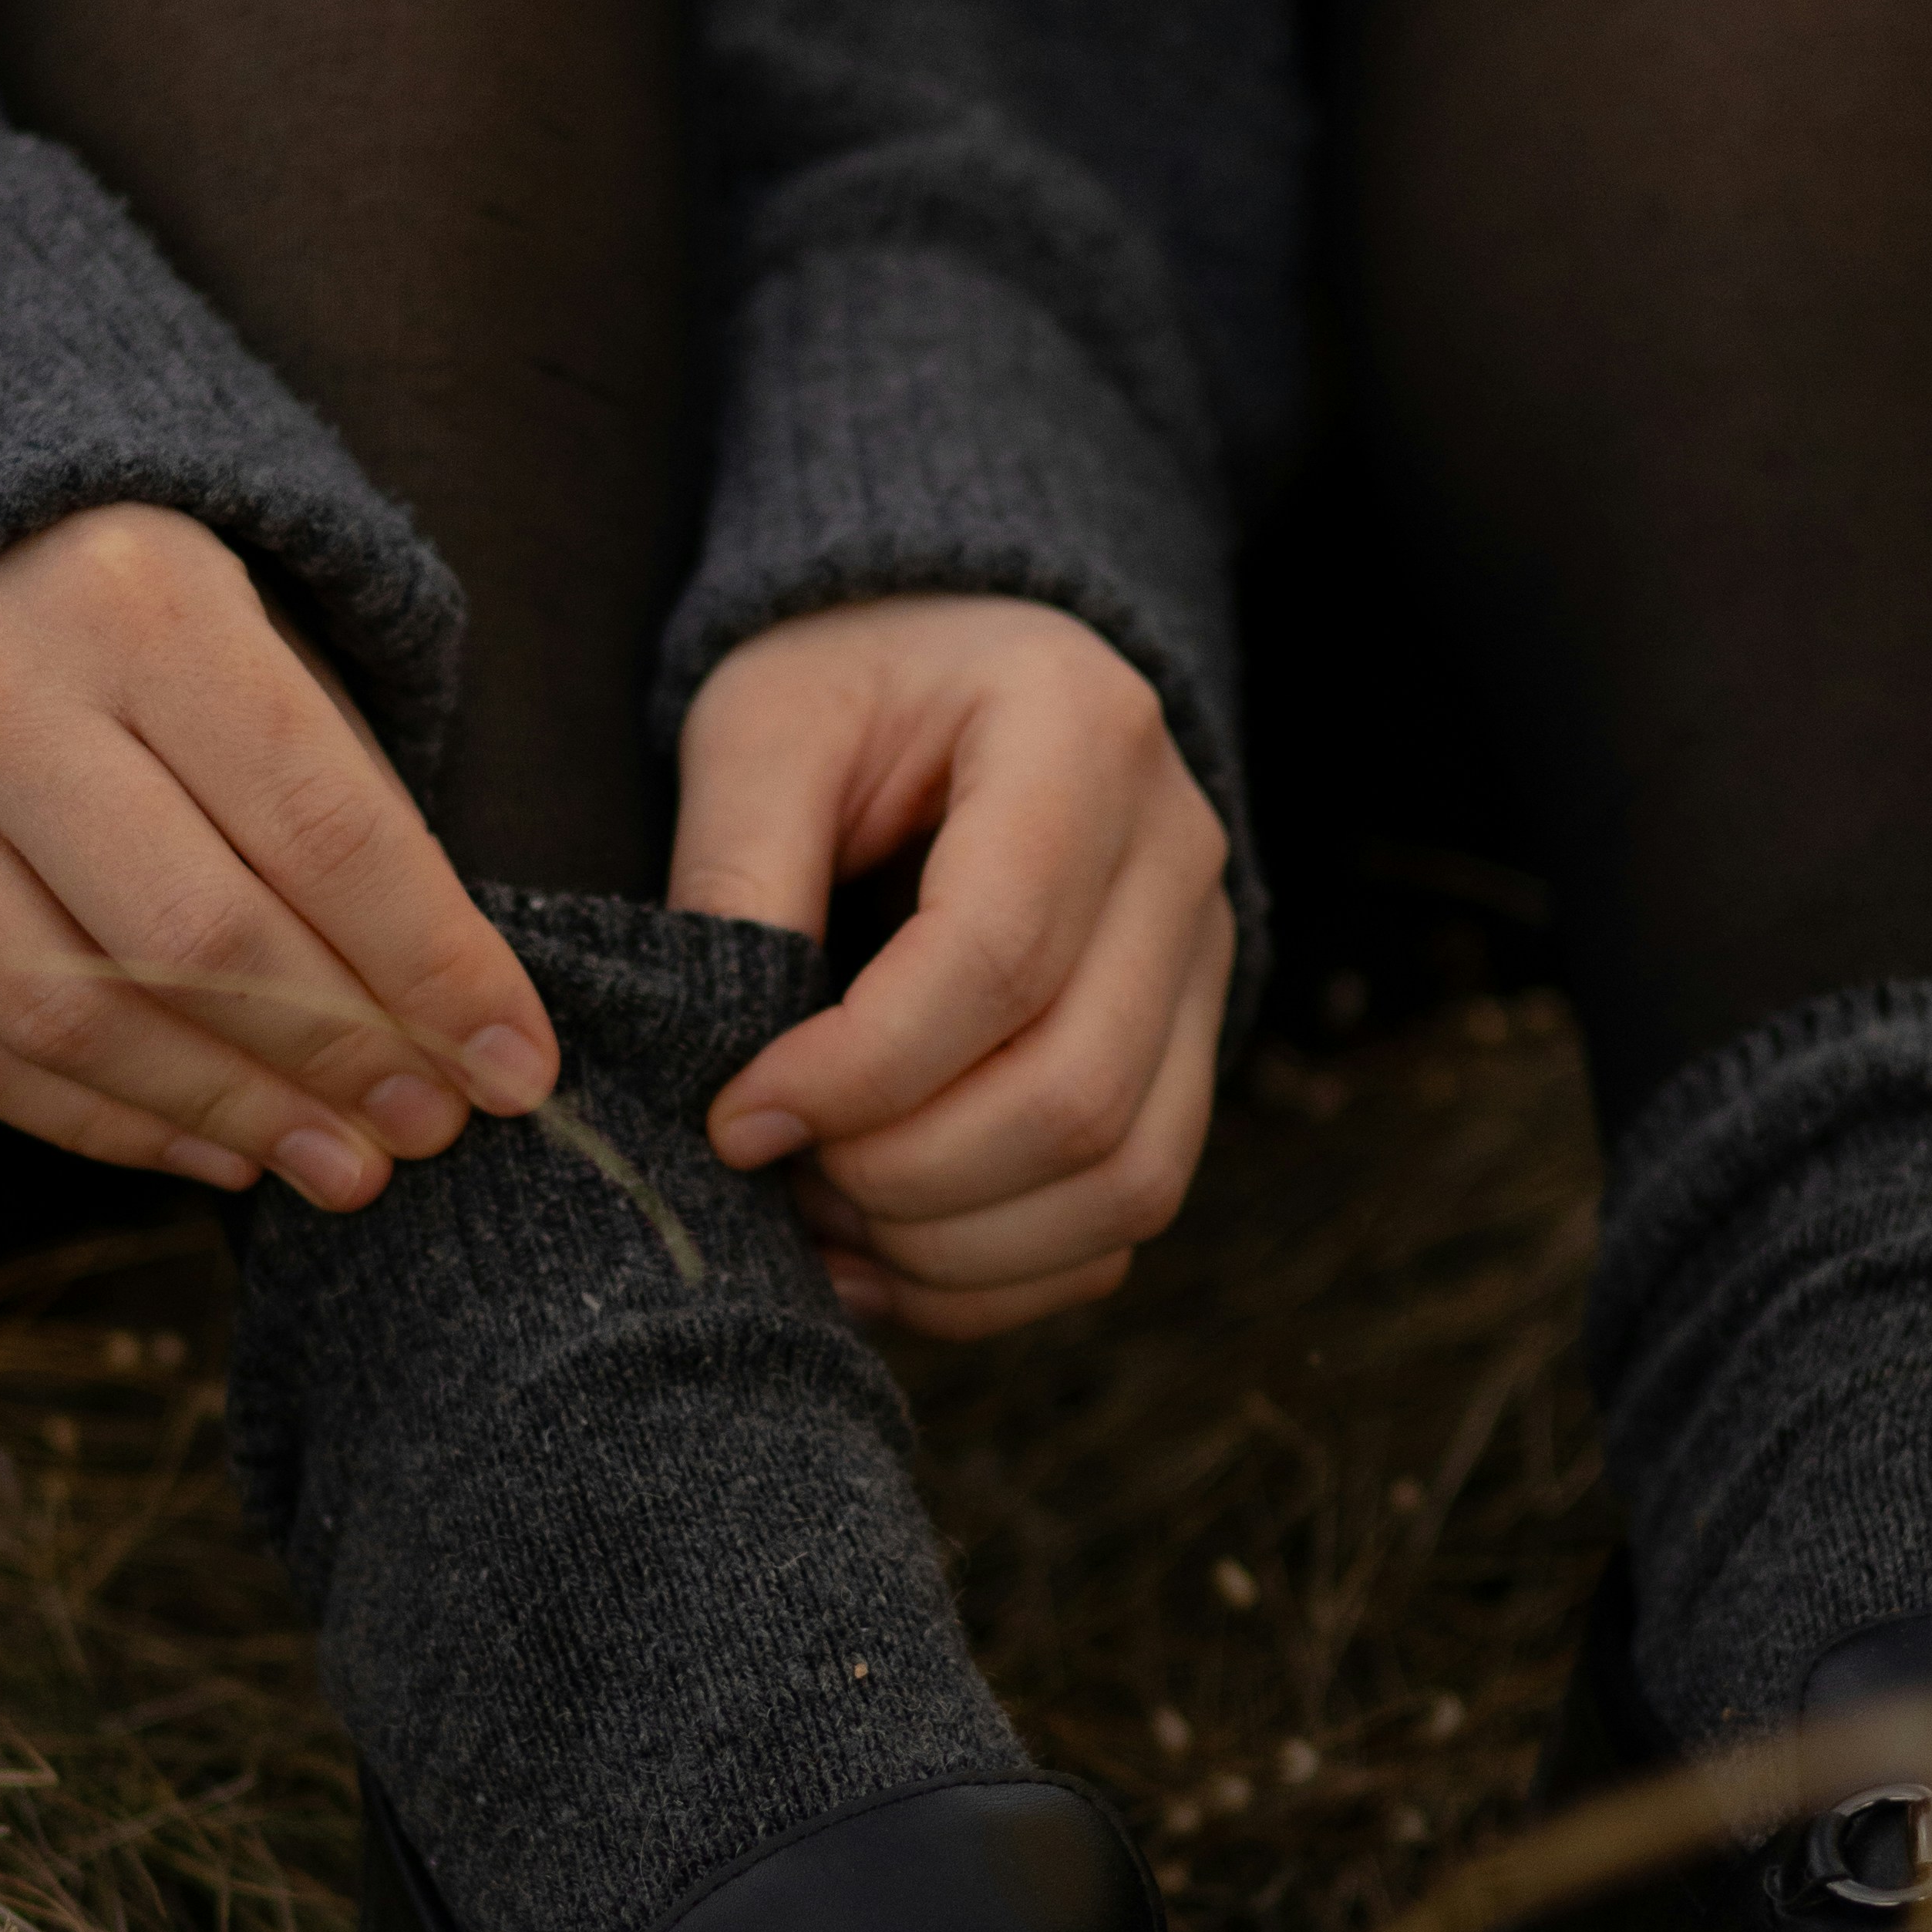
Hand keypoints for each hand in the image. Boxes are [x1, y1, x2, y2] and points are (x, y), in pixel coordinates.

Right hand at [0, 504, 556, 1201]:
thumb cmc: (102, 583)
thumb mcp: (240, 616)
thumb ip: (332, 789)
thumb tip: (442, 1000)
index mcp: (135, 600)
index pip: (322, 827)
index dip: (436, 968)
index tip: (520, 1066)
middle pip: (199, 941)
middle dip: (342, 1057)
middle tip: (434, 1129)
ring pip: (77, 1019)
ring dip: (230, 1112)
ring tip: (342, 1164)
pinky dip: (100, 1123)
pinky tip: (210, 1148)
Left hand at [671, 594, 1231, 1339]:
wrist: (959, 657)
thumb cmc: (848, 686)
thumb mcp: (760, 729)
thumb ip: (736, 879)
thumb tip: (726, 1080)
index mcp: (1081, 736)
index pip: (997, 956)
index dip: (859, 1072)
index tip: (737, 1117)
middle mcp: (1180, 854)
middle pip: (1077, 1094)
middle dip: (903, 1177)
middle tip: (775, 1173)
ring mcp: (1205, 963)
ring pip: (1127, 1181)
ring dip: (956, 1244)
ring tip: (824, 1215)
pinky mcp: (1188, 1049)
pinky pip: (1128, 1216)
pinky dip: (1004, 1274)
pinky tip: (882, 1254)